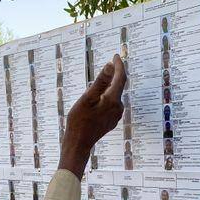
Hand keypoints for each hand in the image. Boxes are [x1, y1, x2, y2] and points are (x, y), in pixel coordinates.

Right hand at [59, 55, 125, 178]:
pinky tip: (95, 100)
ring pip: (113, 96)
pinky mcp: (112, 120)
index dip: (119, 65)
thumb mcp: (87, 98)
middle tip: (106, 65)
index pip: (120, 78)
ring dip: (107, 88)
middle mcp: (118, 108)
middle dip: (112, 76)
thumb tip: (110, 66)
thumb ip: (100, 82)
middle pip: (117, 86)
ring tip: (96, 86)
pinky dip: (105, 97)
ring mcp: (116, 115)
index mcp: (113, 101)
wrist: (78, 144)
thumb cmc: (79, 121)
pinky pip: (111, 104)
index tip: (115, 56)